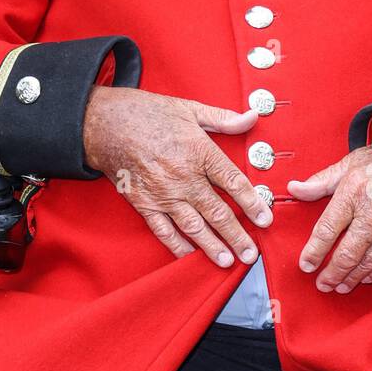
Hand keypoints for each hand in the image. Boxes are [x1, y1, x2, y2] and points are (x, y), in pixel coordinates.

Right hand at [81, 86, 272, 265]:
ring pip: (194, 227)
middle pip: (217, 212)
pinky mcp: (144, 204)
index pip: (233, 182)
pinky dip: (178, 246)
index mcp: (199, 152)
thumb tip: (252, 117)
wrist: (106, 124)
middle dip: (237, 235)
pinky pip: (164, 231)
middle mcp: (184, 177)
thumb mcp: (189, 109)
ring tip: (228, 261)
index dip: (253, 203)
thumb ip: (223, 118)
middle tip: (251, 253)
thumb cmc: (148, 113)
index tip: (266, 219)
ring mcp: (163, 194)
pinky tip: (189, 256)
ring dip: (213, 246)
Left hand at [287, 126, 371, 292]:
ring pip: (371, 262)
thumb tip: (294, 189)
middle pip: (349, 253)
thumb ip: (320, 181)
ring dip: (354, 278)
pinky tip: (369, 278)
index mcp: (354, 192)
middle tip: (323, 284)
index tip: (306, 265)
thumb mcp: (348, 164)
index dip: (314, 251)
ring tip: (341, 286)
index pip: (328, 229)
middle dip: (333, 273)